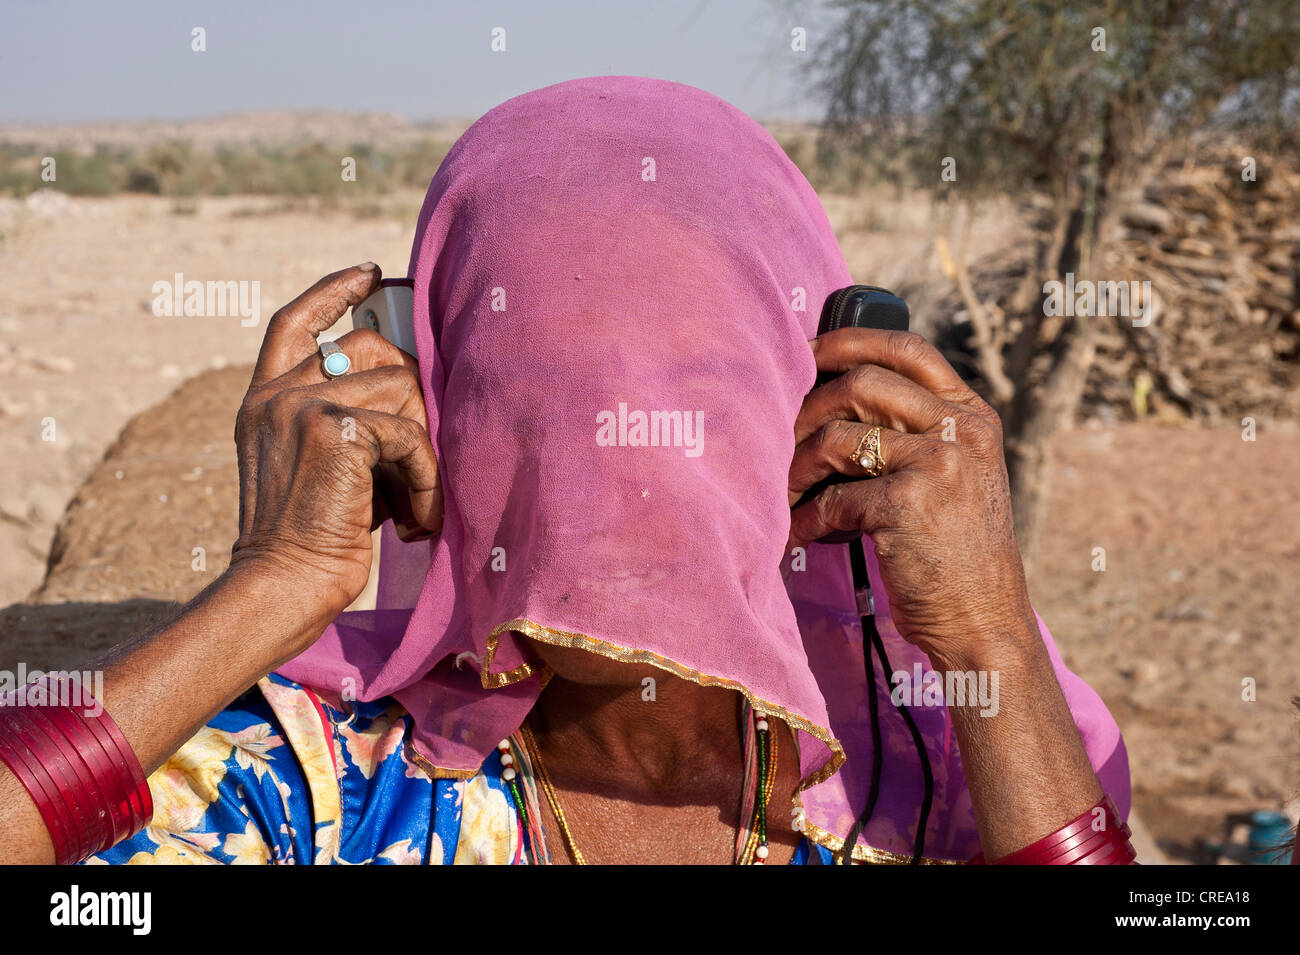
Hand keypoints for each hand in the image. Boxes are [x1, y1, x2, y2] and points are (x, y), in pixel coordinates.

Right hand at [230, 264, 441, 633]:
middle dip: (412, 394)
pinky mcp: (336, 430)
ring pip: (402, 388)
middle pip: (371, 349)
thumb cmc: (310, 540)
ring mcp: (303, 406)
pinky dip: (428, 479)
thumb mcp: (315, 465)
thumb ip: (343, 420)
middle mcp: (277, 394)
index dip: (334, 290)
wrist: (281, 586)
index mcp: (264, 399)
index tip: (372, 273)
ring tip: (417, 501)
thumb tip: (409, 389)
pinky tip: (420, 519)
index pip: (295, 321)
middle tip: (418, 455)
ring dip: (424, 448)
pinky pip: (412, 435)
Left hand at [787, 328, 1035, 666]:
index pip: (907, 349)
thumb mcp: (956, 476)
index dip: (848, 341)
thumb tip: (833, 398)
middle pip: (862, 383)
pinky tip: (798, 534)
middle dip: (807, 408)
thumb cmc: (956, 555)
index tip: (805, 352)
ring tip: (784, 492)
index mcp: (973, 416)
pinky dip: (807, 518)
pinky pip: (835, 497)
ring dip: (798, 467)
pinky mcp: (910, 503)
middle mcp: (962, 430)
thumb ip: (917, 432)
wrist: (985, 622)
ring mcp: (940, 463)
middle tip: (780, 437)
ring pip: (839, 438)